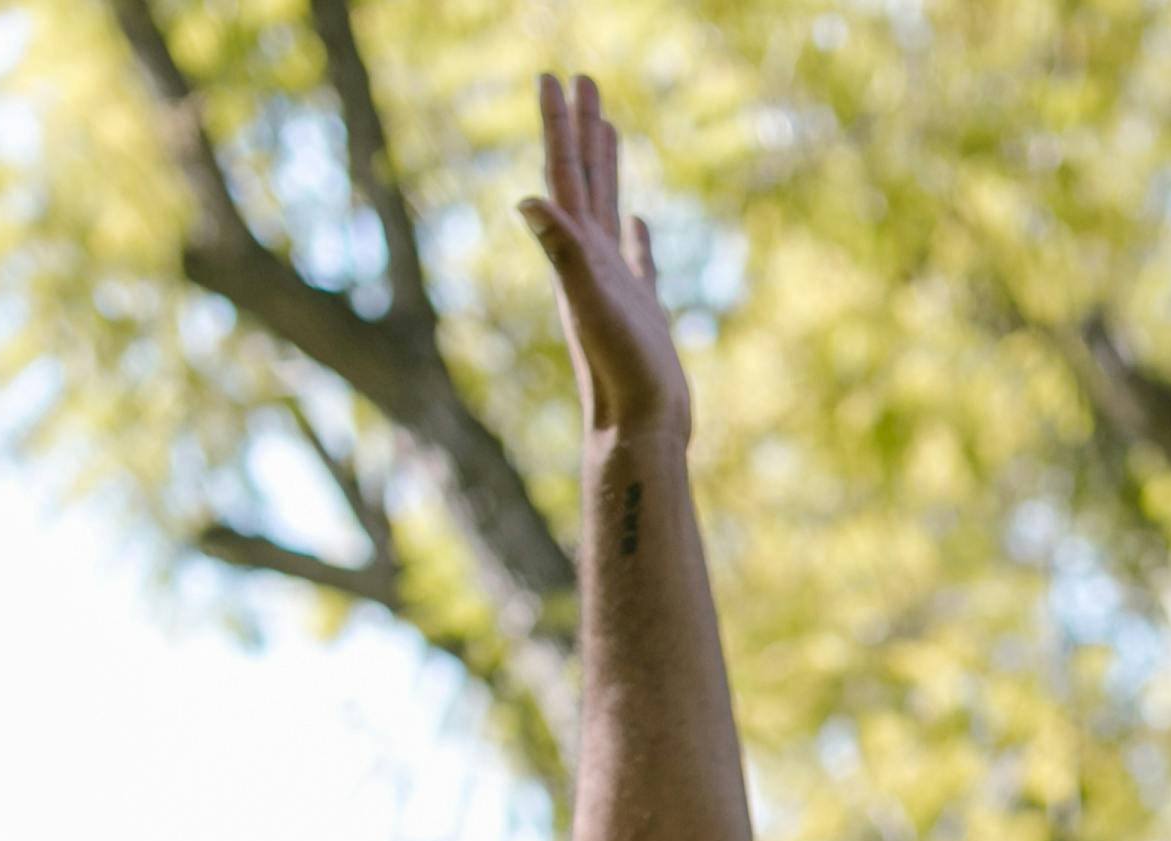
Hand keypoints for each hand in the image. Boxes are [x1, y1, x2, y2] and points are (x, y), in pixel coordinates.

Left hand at [518, 72, 686, 444]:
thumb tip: (529, 200)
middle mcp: (589, 263)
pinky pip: (636, 258)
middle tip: (582, 79)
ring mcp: (615, 285)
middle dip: (581, 129)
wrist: (640, 433)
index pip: (564, 176)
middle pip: (583, 180)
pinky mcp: (640, 312)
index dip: (559, 126)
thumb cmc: (620, 374)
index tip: (554, 77)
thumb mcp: (593, 304)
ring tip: (607, 126)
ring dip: (605, 166)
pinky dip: (634, 232)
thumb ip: (564, 252)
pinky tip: (636, 218)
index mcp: (577, 255)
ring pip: (606, 210)